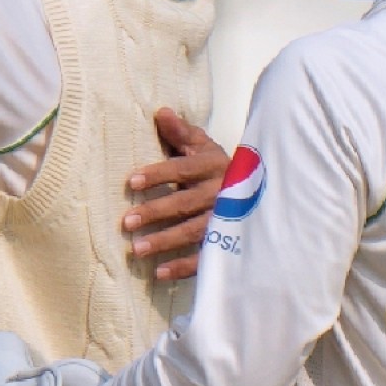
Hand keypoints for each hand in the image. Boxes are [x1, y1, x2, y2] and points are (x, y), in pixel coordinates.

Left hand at [122, 108, 225, 280]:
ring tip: (136, 249)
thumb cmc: (217, 166)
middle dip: (156, 212)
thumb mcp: (203, 146)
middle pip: (186, 203)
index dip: (158, 174)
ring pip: (195, 231)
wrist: (260, 191)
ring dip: (165, 241)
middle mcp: (223, 193)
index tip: (131, 182)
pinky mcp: (229, 243)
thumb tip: (160, 112)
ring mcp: (228, 220)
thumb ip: (181, 132)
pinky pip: (207, 257)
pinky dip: (184, 267)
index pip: (183, 169)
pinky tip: (159, 273)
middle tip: (126, 221)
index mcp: (214, 165)